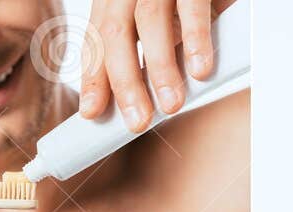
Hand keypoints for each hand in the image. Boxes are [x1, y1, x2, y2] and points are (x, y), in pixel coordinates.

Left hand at [79, 0, 234, 131]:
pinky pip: (192, 7)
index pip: (99, 37)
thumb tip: (155, 91)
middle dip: (124, 82)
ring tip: (171, 103)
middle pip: (116, 33)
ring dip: (160, 68)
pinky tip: (200, 68)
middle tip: (137, 120)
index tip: (92, 111)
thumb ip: (162, 42)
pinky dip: (196, 39)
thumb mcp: (166, 12)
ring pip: (149, 22)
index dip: (94, 74)